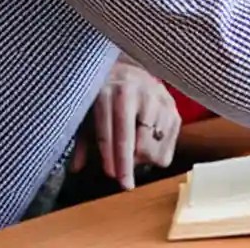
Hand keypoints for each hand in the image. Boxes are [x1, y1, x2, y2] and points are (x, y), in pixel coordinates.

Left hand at [71, 60, 180, 189]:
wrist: (129, 71)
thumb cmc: (104, 97)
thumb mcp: (88, 115)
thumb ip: (83, 142)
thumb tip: (76, 168)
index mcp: (111, 93)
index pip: (113, 132)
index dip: (112, 157)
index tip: (114, 177)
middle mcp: (138, 94)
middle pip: (138, 142)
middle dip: (128, 163)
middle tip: (120, 170)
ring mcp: (159, 99)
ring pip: (154, 145)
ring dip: (142, 158)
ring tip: (132, 153)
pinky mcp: (173, 107)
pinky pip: (169, 142)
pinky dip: (157, 152)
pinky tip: (147, 146)